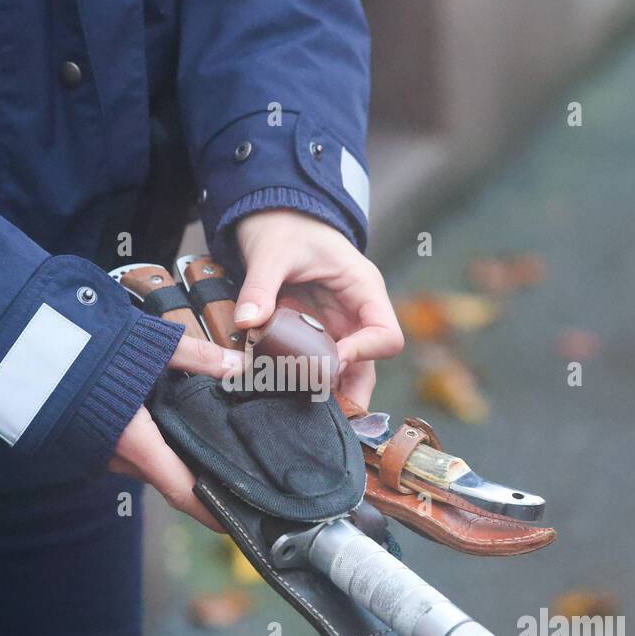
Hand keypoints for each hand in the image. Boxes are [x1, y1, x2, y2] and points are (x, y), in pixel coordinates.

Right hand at [108, 334, 238, 531]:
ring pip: (149, 466)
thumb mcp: (151, 347)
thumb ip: (197, 357)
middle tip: (231, 480)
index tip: (233, 523)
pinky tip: (166, 429)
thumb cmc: (90, 349)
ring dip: (173, 461)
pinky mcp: (91, 442)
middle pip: (169, 479)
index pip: (181, 489)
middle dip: (197, 482)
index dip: (209, 510)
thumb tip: (239, 365)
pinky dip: (152, 448)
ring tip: (205, 449)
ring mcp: (101, 453)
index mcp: (137, 440)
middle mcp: (118, 456)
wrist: (33, 347)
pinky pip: (129, 454)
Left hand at [232, 209, 402, 406]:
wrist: (275, 217)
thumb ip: (260, 287)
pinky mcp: (316, 335)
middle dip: (350, 393)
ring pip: (347, 374)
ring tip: (305, 418)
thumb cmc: (286, 227)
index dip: (363, 354)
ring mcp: (338, 328)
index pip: (386, 336)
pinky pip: (319, 367)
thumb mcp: (272, 252)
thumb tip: (248, 322)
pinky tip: (287, 399)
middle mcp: (356, 314)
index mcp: (363, 289)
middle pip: (370, 366)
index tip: (329, 362)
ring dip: (330, 396)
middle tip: (323, 417)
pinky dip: (308, 385)